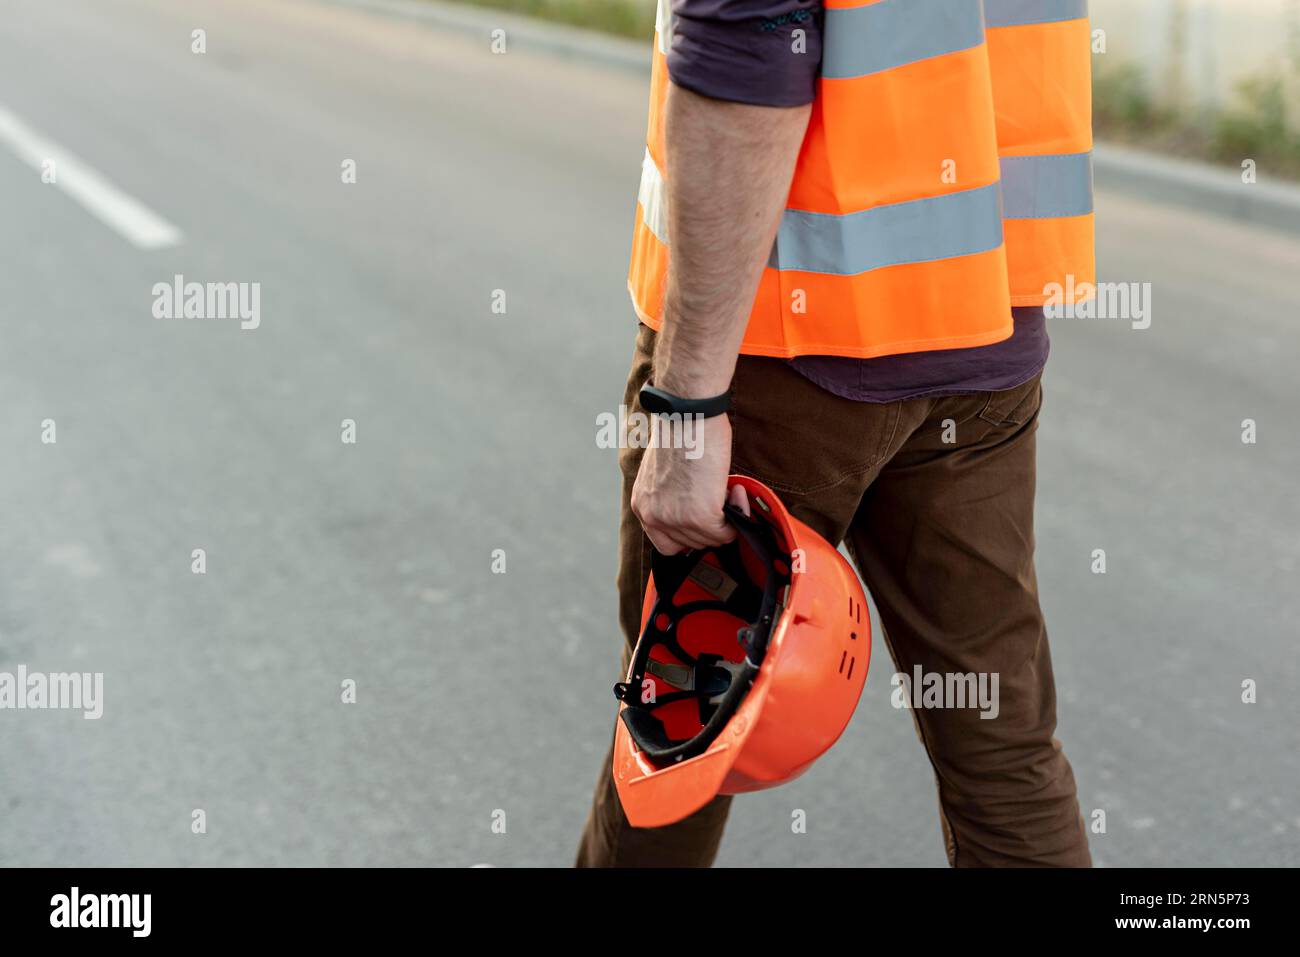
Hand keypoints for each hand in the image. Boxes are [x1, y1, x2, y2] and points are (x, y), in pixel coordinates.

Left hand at [631, 414, 749, 554]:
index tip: (703, 520)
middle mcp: (653, 516)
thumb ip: (670, 496)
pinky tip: (736, 492)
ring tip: (727, 489)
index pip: (665, 544)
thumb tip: (695, 508)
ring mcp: (676, 519)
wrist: (687, 414)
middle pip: (691, 544)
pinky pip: (727, 533)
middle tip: (720, 497)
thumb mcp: (662, 472)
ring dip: (726, 518)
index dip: (688, 535)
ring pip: (711, 539)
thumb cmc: (679, 430)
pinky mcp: (700, 517)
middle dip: (710, 525)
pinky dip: (737, 514)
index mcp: (642, 505)